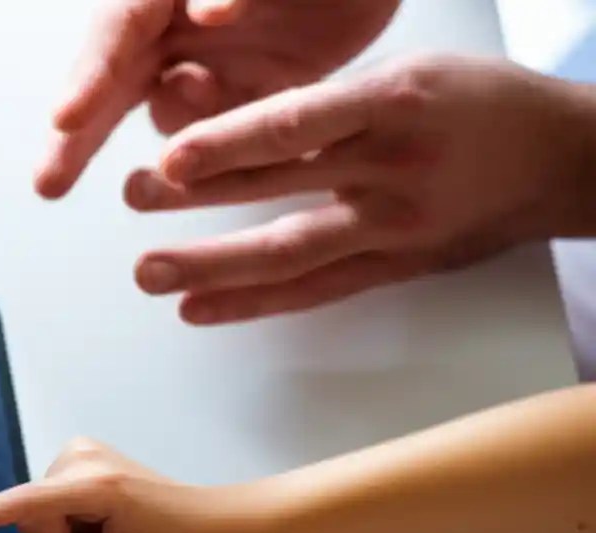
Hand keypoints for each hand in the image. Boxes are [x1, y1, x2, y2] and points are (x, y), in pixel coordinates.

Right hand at [0, 438, 289, 532]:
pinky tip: (107, 529)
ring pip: (42, 509)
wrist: (223, 525)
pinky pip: (54, 499)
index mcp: (96, 487)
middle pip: (35, 514)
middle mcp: (84, 459)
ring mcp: (86, 454)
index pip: (28, 503)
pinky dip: (73, 523)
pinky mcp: (87, 458)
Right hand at [39, 0, 399, 197]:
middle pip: (113, 83)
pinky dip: (227, 152)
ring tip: (204, 133)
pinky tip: (250, 160)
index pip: (119, 29)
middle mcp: (177, 24)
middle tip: (46, 186)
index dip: (90, 75)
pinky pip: (224, 135)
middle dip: (79, 136)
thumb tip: (206, 9)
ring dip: (174, 140)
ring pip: (167, 115)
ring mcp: (212, 59)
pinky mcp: (251, 92)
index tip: (66, 117)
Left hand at [129, 56, 595, 323]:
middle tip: (131, 197)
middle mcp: (391, 167)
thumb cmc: (478, 104)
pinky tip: (198, 308)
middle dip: (194, 198)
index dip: (228, 143)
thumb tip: (228, 127)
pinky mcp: (396, 268)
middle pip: (277, 188)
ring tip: (148, 271)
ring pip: (289, 251)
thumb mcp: (408, 73)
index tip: (169, 157)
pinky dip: (253, 303)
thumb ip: (327, 102)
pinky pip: (315, 291)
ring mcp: (394, 226)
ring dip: (210, 264)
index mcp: (392, 101)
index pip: (296, 124)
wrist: (563, 161)